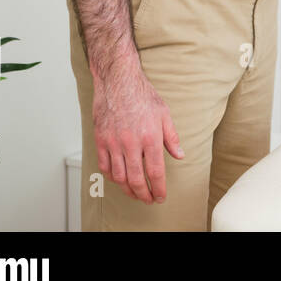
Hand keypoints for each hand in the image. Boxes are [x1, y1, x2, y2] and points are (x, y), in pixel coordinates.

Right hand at [92, 64, 184, 203]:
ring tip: (135, 193)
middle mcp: (131, 142)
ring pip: (119, 176)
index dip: (158, 188)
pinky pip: (104, 166)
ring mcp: (113, 142)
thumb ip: (172, 137)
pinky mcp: (100, 140)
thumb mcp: (164, 114)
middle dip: (144, 194)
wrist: (118, 81)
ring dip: (128, 189)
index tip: (161, 197)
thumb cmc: (142, 96)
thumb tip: (180, 156)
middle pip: (136, 179)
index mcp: (150, 137)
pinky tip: (119, 179)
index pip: (155, 171)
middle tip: (148, 199)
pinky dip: (112, 177)